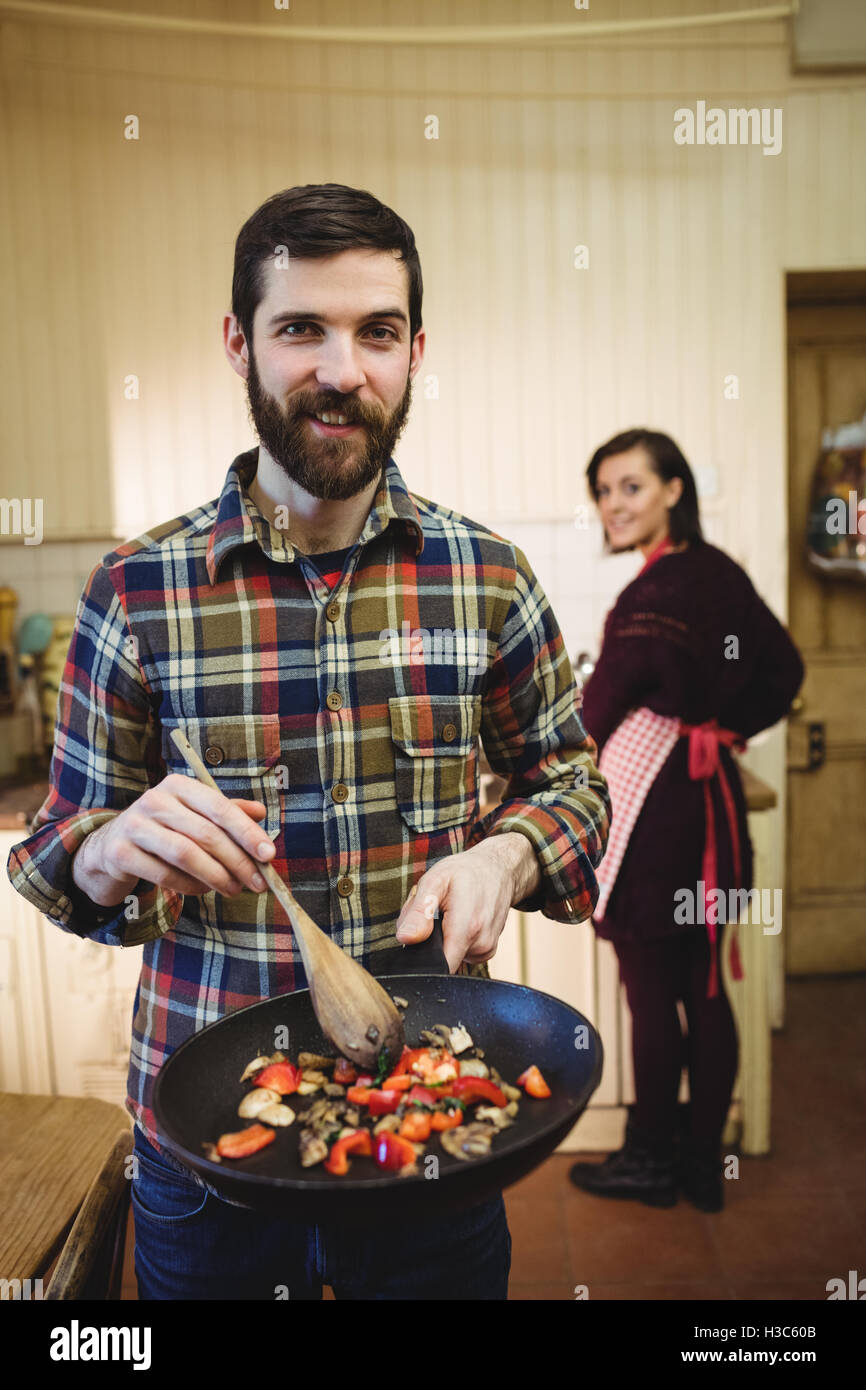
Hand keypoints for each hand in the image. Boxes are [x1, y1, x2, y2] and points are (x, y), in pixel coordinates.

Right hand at [71, 774, 276, 906]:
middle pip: (206, 834)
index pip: (219, 807)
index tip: (269, 855)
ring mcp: (134, 825)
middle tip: (257, 883)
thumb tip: (260, 812)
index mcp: (178, 785)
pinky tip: (204, 890)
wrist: (111, 845)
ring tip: (234, 889)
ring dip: (216, 877)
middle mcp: (154, 800)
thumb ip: (227, 812)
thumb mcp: (194, 814)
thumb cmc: (164, 828)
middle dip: (238, 862)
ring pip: (186, 855)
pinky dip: (191, 886)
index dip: (247, 832)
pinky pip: (165, 874)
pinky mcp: (121, 852)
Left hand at [394, 832, 539, 973]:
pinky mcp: (488, 951)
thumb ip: (418, 911)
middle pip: (440, 959)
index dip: (421, 958)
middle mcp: (481, 943)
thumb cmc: (466, 872)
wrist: (498, 869)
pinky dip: (455, 941)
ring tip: (447, 914)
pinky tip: (458, 922)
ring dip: (443, 940)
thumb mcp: (435, 880)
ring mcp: (486, 949)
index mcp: (466, 928)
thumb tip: (405, 939)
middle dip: (429, 943)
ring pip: (451, 956)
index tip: (419, 938)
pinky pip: (462, 954)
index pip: (438, 967)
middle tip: (432, 915)